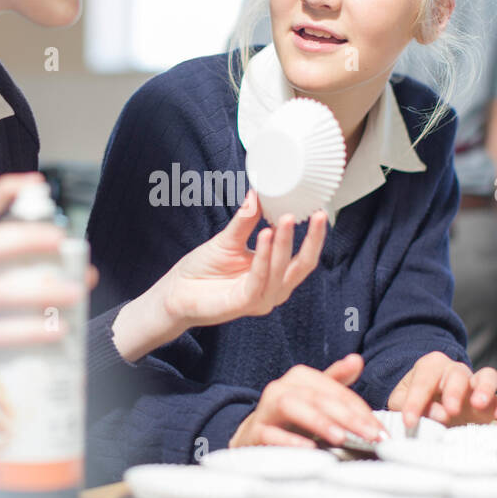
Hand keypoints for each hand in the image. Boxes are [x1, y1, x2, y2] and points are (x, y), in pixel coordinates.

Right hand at [0, 173, 93, 444]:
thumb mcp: (4, 306)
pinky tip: (57, 331)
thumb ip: (34, 286)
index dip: (2, 195)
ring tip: (75, 293)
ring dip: (40, 288)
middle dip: (24, 237)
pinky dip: (29, 329)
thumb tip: (84, 272)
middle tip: (62, 241)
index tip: (35, 181)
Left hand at [113, 191, 326, 361]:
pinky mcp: (244, 304)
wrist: (176, 293)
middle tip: (317, 213)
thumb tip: (258, 194)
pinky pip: (259, 279)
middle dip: (312, 239)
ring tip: (286, 219)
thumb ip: (246, 220)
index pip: (304, 257)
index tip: (320, 211)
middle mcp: (273, 289)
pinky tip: (265, 235)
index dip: (315, 236)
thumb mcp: (229, 239)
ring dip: (285, 244)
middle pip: (303, 266)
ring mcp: (260, 299)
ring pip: (282, 271)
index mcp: (274, 275)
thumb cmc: (203, 271)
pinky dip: (264, 257)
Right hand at [230, 354, 383, 447]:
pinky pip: (270, 433)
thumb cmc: (291, 417)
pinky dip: (289, 440)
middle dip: (347, 416)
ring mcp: (266, 409)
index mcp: (300, 377)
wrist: (254, 434)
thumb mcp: (316, 397)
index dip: (361, 409)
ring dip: (318, 421)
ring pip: (291, 406)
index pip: (336, 390)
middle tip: (370, 436)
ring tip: (341, 437)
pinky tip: (309, 448)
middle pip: (317, 397)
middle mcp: (282, 388)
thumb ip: (337, 380)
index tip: (380, 430)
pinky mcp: (254, 432)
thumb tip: (356, 360)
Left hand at [387, 352, 496, 428]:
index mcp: (431, 367)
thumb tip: (438, 415)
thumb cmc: (414, 400)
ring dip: (485, 390)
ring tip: (479, 404)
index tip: (409, 421)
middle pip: (458, 373)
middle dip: (454, 392)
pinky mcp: (489, 404)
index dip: (415, 401)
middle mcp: (455, 372)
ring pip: (487, 376)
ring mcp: (475, 386)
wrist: (429, 405)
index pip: (423, 379)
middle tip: (451, 410)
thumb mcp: (400, 401)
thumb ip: (410, 406)